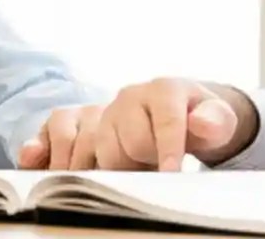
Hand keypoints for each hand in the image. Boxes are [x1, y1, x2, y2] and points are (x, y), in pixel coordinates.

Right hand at [20, 78, 257, 170]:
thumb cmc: (197, 120)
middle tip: (154, 168)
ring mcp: (102, 109)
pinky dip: (52, 152)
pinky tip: (47, 165)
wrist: (178, 113)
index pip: (165, 121)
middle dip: (140, 165)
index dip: (168, 150)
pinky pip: (57, 135)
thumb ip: (215, 121)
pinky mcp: (80, 123)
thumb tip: (204, 123)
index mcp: (164, 90)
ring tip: (125, 174)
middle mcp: (128, 96)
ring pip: (94, 148)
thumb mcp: (217, 121)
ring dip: (108, 170)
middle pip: (126, 143)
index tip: (170, 174)